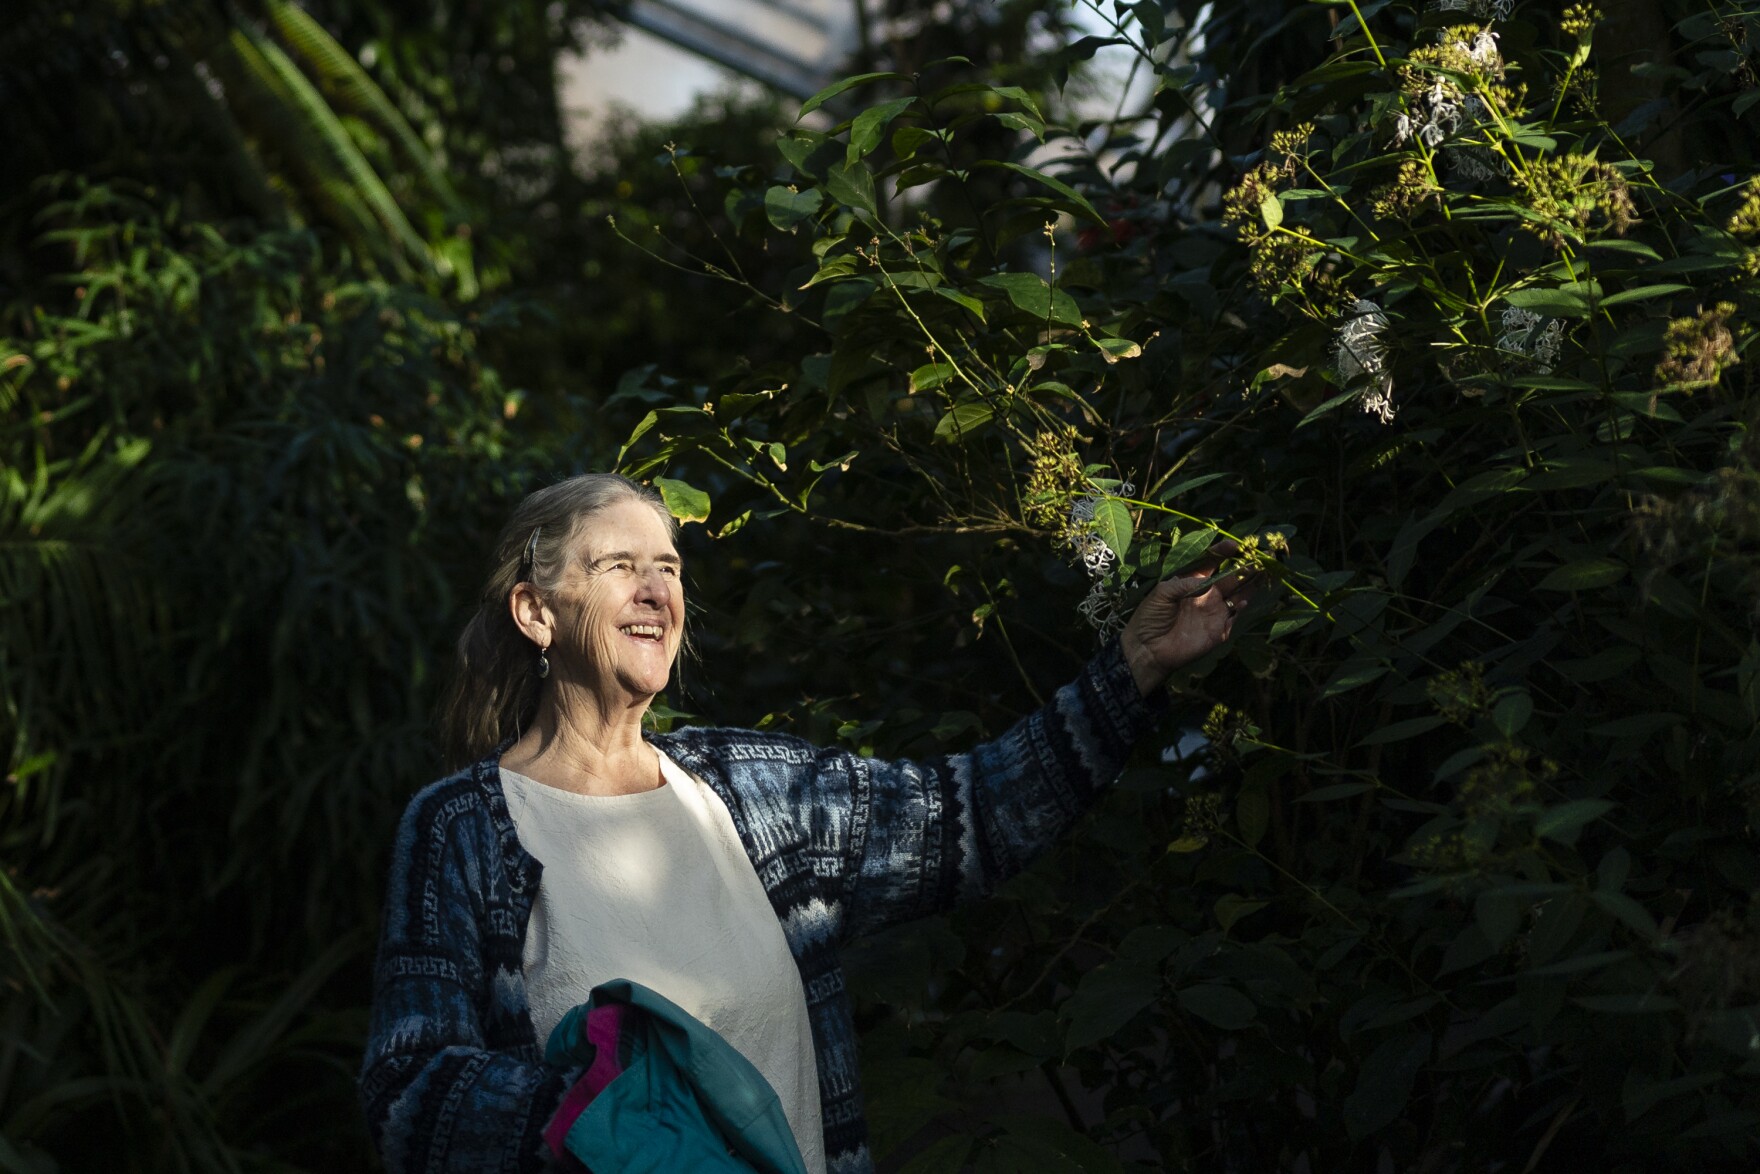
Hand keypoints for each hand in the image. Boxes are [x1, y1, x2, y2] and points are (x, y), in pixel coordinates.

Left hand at [1119, 548, 1256, 696]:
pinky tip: (1243, 600)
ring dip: (1251, 584)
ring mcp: (1214, 611)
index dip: (1223, 553)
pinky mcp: (1218, 630)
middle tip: (1260, 555)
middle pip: (1231, 577)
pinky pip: (1234, 617)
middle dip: (1245, 566)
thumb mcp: (1161, 594)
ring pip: (1238, 595)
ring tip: (1263, 571)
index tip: (1235, 544)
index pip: (1211, 563)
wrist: (1149, 649)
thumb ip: (1183, 584)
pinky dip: (1240, 608)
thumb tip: (1205, 582)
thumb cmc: (1150, 618)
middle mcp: (1207, 595)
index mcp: (1192, 582)